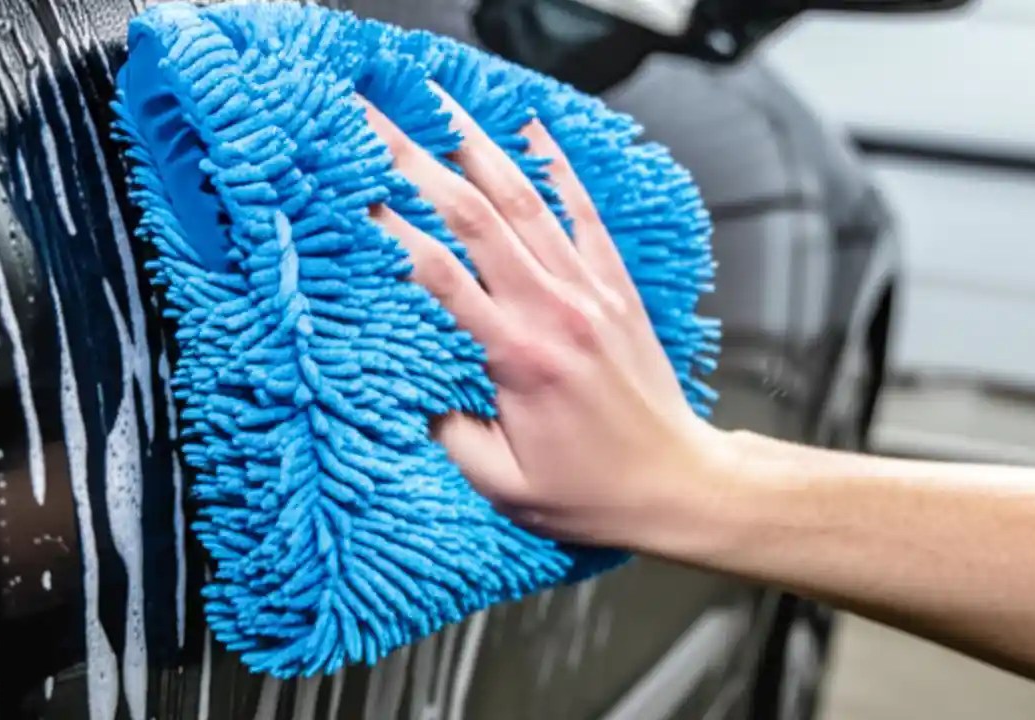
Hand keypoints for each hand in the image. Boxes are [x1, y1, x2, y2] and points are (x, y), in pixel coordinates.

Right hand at [364, 88, 729, 550]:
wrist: (679, 483)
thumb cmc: (590, 492)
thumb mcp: (504, 485)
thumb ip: (450, 434)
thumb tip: (412, 389)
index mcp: (519, 357)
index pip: (442, 276)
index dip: (394, 229)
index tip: (356, 191)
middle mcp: (555, 310)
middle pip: (474, 218)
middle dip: (418, 161)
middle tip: (377, 119)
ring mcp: (590, 291)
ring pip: (526, 202)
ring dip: (477, 146)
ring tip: (441, 102)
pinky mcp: (616, 287)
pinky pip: (585, 213)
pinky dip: (557, 167)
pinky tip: (531, 128)